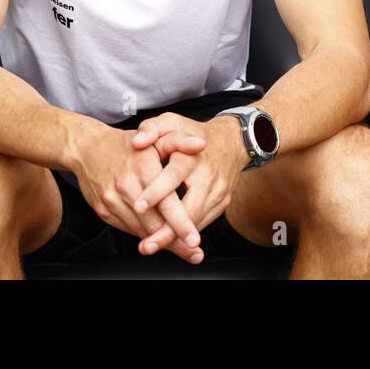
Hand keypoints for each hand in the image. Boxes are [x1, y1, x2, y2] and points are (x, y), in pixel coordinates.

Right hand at [70, 124, 209, 263]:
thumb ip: (179, 141)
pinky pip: (128, 228)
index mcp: (143, 168)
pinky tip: (154, 232)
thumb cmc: (127, 145)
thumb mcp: (154, 138)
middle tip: (194, 253)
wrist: (87, 147)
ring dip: (159, 240)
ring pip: (141, 229)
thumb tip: (201, 144)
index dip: (181, 223)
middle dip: (175, 241)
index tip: (195, 240)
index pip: (166, 202)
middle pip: (154, 222)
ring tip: (180, 247)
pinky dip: (143, 232)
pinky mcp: (103, 210)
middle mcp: (126, 185)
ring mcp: (112, 199)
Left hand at [129, 113, 249, 256]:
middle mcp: (208, 175)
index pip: (174, 175)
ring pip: (196, 220)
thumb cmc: (193, 132)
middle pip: (189, 208)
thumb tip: (137, 142)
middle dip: (167, 230)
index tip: (138, 206)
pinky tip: (167, 240)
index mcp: (192, 155)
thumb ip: (152, 128)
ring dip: (175, 238)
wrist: (232, 141)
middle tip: (146, 245)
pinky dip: (185, 233)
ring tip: (151, 246)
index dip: (156, 191)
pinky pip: (203, 222)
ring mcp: (218, 191)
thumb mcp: (172, 121)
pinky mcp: (223, 202)